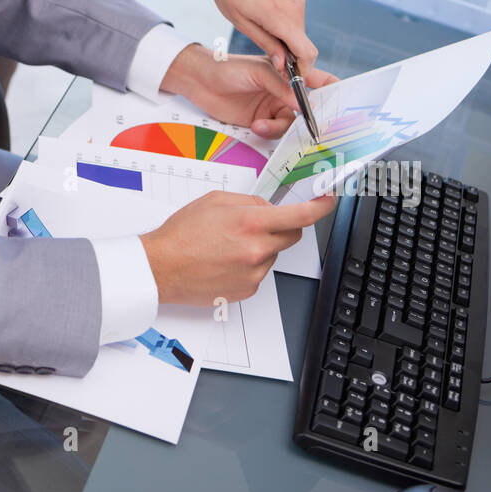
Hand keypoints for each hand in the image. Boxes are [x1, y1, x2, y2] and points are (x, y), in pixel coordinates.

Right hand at [140, 188, 337, 304]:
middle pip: (292, 236)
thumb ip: (247, 201)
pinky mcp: (248, 290)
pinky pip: (260, 272)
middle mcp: (256, 249)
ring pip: (273, 254)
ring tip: (228, 245)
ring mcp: (254, 272)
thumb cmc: (181, 234)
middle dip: (284, 226)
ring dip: (261, 246)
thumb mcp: (214, 201)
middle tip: (260, 224)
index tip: (329, 202)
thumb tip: (267, 207)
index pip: (300, 216)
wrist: (161, 268)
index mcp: (250, 223)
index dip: (320, 208)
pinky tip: (225, 260)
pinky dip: (249, 264)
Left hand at [158, 44, 338, 139]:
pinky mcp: (261, 121)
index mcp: (289, 72)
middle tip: (311, 127)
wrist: (201, 82)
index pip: (318, 79)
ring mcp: (273, 106)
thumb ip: (282, 87)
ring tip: (261, 124)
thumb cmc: (228, 67)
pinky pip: (274, 131)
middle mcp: (284, 91)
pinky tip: (256, 125)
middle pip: (308, 107)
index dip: (333, 89)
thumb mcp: (258, 72)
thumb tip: (303, 104)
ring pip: (291, 123)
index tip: (342, 101)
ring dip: (279, 127)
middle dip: (310, 118)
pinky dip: (268, 131)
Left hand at [204, 0, 316, 76]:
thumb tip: (282, 64)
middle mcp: (296, 7)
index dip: (302, 68)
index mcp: (280, 17)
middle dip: (289, 52)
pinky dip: (285, 21)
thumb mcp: (240, 21)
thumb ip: (265, 43)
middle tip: (267, 52)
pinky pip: (296, 15)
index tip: (290, 75)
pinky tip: (265, 12)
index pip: (307, 53)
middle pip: (302, 42)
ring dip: (285, 35)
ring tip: (260, 25)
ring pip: (298, 29)